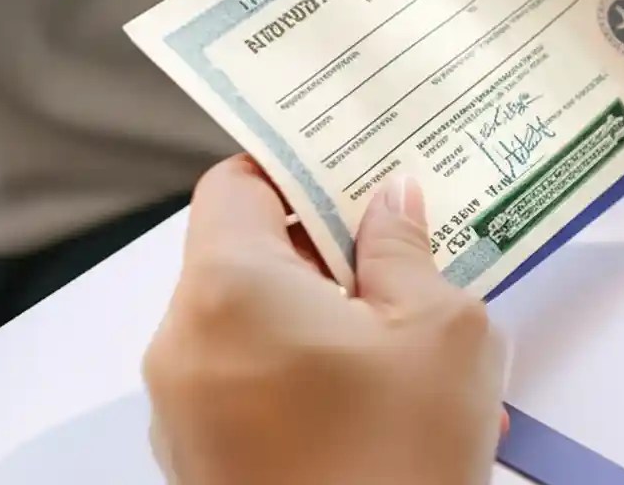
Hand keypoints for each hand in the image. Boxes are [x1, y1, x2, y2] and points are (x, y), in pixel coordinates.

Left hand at [144, 156, 505, 484]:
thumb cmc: (400, 463)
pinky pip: (246, 382)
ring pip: (251, 322)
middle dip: (328, 251)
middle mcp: (183, 345)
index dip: (298, 168)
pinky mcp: (200, 458)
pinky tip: (381, 398)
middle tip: (400, 255)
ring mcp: (183, 409)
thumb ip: (407, 249)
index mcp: (229, 291)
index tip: (354, 170)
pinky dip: (303, 371)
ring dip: (323, 315)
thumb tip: (392, 204)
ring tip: (407, 341)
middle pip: (244, 255)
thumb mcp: (440, 331)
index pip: (236, 183)